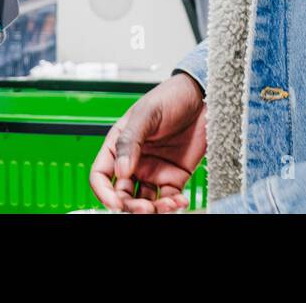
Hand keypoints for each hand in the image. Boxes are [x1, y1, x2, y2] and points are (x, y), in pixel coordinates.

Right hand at [89, 72, 205, 212]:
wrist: (204, 96)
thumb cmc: (171, 96)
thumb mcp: (146, 114)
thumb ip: (131, 141)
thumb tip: (121, 170)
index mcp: (119, 146)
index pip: (101, 176)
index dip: (104, 192)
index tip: (115, 201)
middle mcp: (133, 162)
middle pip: (122, 195)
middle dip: (130, 206)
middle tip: (145, 207)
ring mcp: (154, 171)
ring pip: (145, 202)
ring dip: (152, 210)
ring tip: (166, 204)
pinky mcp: (174, 177)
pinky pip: (169, 199)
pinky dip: (173, 205)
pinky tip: (180, 200)